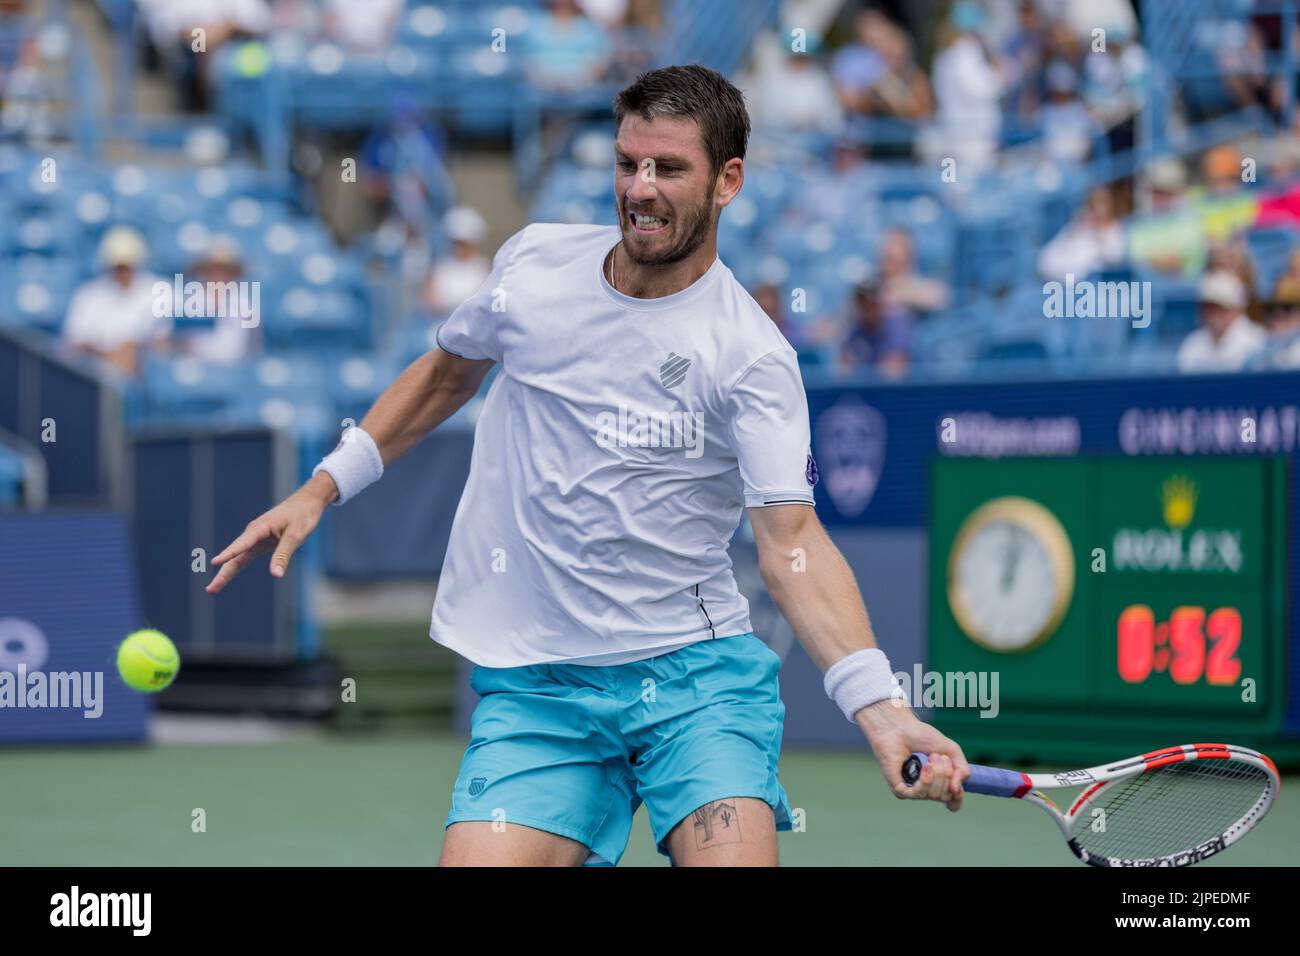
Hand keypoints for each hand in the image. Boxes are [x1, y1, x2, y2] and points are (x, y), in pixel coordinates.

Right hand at [205, 472, 336, 593]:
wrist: (307, 502)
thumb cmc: (302, 516)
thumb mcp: (295, 536)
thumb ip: (283, 555)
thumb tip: (276, 575)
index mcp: (260, 527)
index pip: (242, 544)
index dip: (229, 554)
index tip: (215, 562)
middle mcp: (253, 532)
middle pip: (235, 556)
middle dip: (223, 573)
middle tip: (210, 590)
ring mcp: (256, 537)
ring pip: (238, 557)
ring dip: (226, 572)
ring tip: (213, 588)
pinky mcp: (261, 541)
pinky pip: (246, 556)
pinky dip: (236, 566)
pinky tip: (226, 576)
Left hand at [855, 700, 970, 811]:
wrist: (900, 727)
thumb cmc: (922, 737)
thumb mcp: (951, 750)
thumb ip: (962, 770)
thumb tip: (957, 789)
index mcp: (939, 783)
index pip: (953, 803)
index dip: (958, 797)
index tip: (957, 785)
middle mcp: (926, 790)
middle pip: (945, 796)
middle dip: (947, 774)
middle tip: (938, 756)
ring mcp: (913, 791)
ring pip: (933, 796)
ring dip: (937, 774)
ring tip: (931, 757)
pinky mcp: (899, 789)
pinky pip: (917, 795)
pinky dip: (925, 780)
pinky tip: (925, 767)